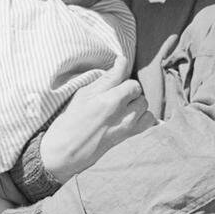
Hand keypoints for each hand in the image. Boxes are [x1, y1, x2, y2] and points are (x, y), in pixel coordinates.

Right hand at [39, 53, 153, 182]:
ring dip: (136, 102)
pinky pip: (148, 120)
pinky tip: (130, 116)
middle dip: (128, 89)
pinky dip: (143, 116)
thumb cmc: (70, 121)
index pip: (127, 77)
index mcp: (108, 99)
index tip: (116, 74)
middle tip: (114, 94)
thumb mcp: (83, 95)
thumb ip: (106, 78)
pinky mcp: (129, 136)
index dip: (121, 74)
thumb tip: (122, 61)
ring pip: (144, 104)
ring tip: (121, 106)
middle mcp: (120, 112)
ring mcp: (127, 126)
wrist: (66, 152)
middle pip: (137, 89)